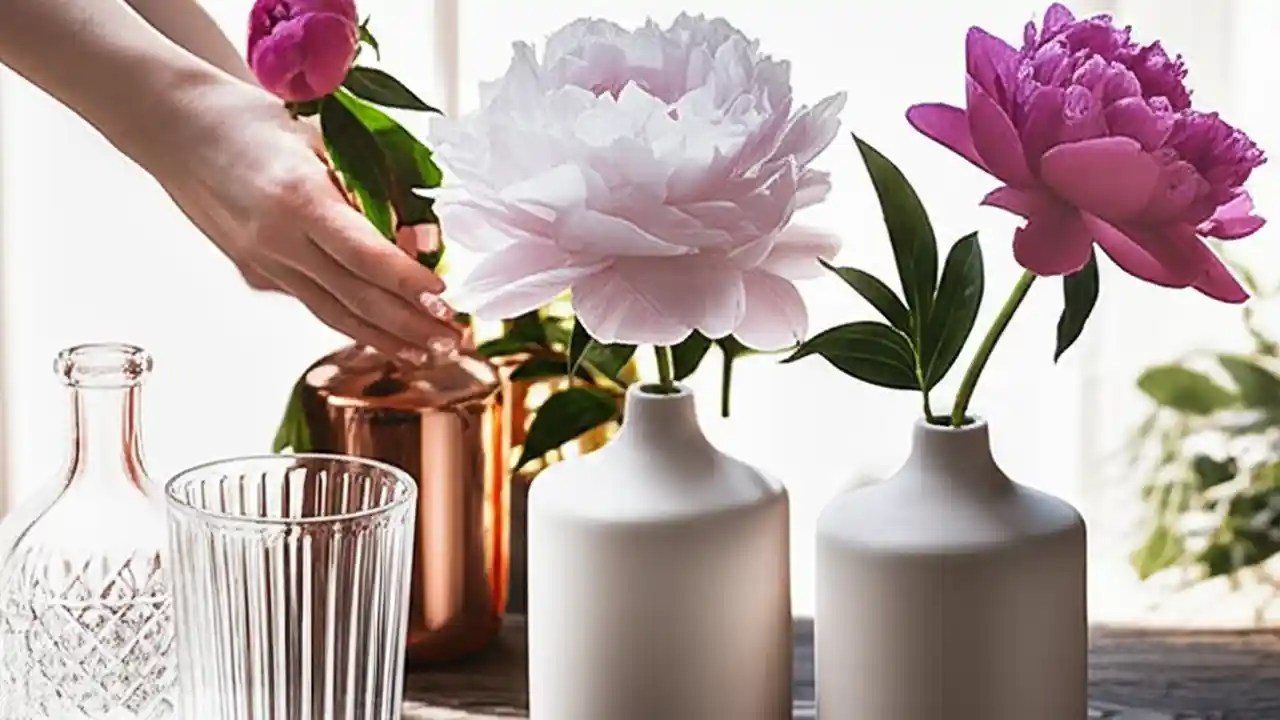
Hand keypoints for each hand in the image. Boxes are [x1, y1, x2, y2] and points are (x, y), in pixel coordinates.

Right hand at [136, 75, 459, 360]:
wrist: (176, 128)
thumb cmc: (253, 120)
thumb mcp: (320, 135)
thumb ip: (370, 184)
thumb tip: (419, 235)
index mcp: (297, 199)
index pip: (365, 255)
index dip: (407, 282)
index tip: (445, 299)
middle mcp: (278, 240)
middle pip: (356, 298)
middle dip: (410, 326)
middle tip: (454, 342)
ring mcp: (264, 263)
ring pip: (334, 314)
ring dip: (385, 339)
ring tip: (428, 355)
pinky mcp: (257, 274)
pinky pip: (315, 305)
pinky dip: (354, 323)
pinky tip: (386, 335)